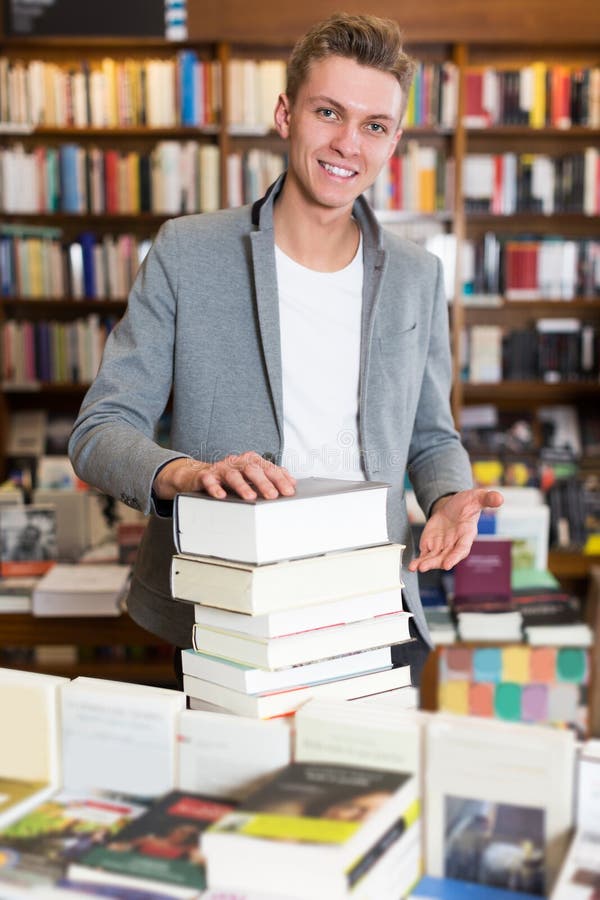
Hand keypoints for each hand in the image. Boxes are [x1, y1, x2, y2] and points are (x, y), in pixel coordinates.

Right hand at [153, 452, 295, 500]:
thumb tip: (292, 482)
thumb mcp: (251, 476)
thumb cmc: (231, 477)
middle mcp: (237, 462)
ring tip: (250, 497)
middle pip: (253, 470)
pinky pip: (210, 480)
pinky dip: (215, 488)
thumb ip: (270, 477)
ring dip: (242, 486)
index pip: (268, 468)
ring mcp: (221, 468)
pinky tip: (221, 496)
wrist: (199, 474)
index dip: (279, 479)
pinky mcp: (206, 476)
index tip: (288, 490)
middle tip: (273, 495)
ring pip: (233, 475)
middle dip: (264, 483)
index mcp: (251, 461)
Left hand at [408, 488, 503, 572]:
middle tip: (425, 567)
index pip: (462, 548)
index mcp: (466, 534)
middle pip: (445, 557)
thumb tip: (499, 497)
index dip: (455, 556)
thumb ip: (487, 499)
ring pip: (434, 558)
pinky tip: (412, 566)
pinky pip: (425, 555)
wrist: (452, 506)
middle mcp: (454, 543)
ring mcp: (442, 546)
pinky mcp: (431, 545)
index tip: (448, 564)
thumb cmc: (467, 503)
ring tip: (416, 567)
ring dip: (426, 563)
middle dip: (436, 562)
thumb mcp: (477, 497)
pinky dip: (419, 561)